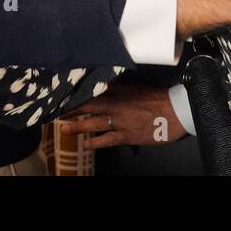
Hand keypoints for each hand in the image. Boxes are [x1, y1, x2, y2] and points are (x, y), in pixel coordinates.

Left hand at [59, 85, 184, 148]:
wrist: (174, 111)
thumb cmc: (157, 98)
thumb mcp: (135, 88)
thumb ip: (118, 88)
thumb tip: (103, 86)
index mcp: (118, 92)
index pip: (93, 92)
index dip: (77, 94)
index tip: (63, 95)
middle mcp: (115, 105)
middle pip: (88, 107)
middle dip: (72, 109)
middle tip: (56, 112)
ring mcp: (119, 121)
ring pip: (93, 123)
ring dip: (77, 126)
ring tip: (63, 129)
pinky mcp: (126, 135)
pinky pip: (106, 140)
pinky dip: (95, 142)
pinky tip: (85, 144)